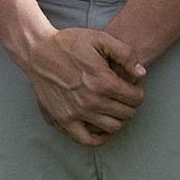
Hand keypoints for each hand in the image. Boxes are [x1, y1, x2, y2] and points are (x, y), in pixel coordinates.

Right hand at [18, 24, 146, 146]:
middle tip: (123, 97)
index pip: (135, 98)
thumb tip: (141, 73)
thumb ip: (125, 54)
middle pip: (127, 114)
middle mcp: (92, 101)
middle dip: (130, 105)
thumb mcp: (100, 39)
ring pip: (112, 127)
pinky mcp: (63, 120)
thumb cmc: (68, 44)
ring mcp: (77, 113)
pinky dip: (99, 138)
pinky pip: (87, 140)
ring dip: (118, 119)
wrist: (37, 52)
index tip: (132, 87)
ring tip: (113, 109)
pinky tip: (101, 128)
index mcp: (103, 81)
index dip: (138, 92)